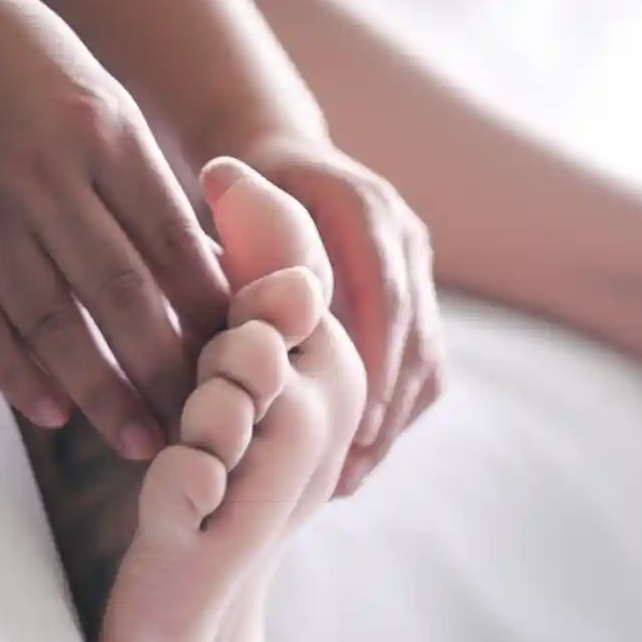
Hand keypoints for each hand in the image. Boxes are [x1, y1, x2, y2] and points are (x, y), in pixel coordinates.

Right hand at [0, 0, 225, 457]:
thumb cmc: (10, 55)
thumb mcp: (92, 92)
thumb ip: (139, 177)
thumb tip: (200, 267)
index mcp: (103, 131)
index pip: (174, 245)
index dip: (211, 316)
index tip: (241, 365)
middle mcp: (42, 172)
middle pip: (122, 295)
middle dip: (170, 372)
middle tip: (205, 426)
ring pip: (50, 322)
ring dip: (102, 392)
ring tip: (142, 442)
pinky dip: (15, 372)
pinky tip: (50, 410)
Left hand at [240, 137, 444, 495]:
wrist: (288, 161)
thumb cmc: (249, 187)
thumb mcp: (236, 191)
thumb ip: (233, 205)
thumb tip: (215, 179)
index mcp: (364, 210)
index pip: (384, 295)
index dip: (375, 363)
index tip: (353, 424)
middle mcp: (404, 238)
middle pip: (416, 338)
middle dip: (386, 409)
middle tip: (349, 471)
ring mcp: (417, 272)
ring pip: (426, 359)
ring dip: (392, 422)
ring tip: (349, 480)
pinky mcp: (417, 301)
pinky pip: (424, 366)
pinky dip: (395, 414)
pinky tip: (355, 459)